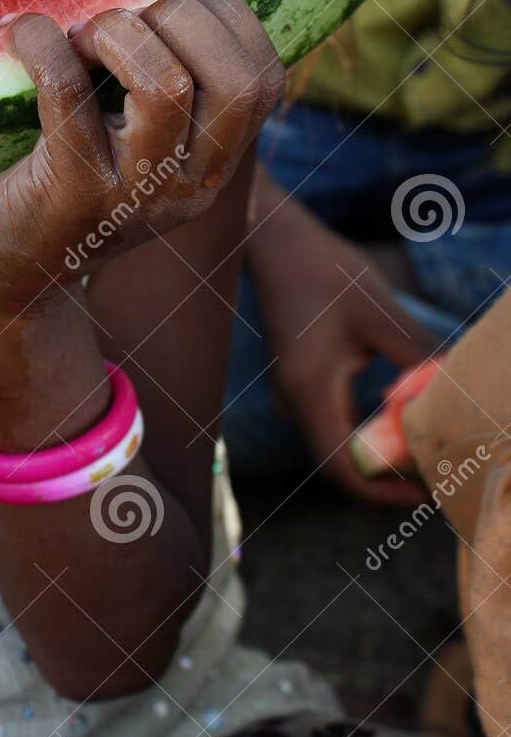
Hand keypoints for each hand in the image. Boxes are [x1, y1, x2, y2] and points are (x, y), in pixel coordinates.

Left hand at [0, 0, 283, 313]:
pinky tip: (18, 33)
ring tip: (79, 36)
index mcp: (213, 166)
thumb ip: (168, 86)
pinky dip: (41, 42)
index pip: (265, 81)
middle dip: (182, 19)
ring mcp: (135, 195)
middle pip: (235, 83)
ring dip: (118, 32)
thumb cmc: (66, 182)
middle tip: (125, 19)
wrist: (9, 274)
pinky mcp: (72, 193)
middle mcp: (188, 186)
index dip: (230, 17)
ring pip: (167, 85)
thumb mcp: (136, 144)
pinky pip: (67, 90)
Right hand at [252, 189, 438, 505]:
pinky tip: (404, 418)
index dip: (384, 493)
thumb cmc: (325, 271)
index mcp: (310, 391)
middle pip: (342, 465)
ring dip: (382, 457)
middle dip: (391, 479)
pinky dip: (371, 434)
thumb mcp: (379, 312)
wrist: (278, 243)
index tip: (427, 492)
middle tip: (439, 474)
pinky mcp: (303, 383)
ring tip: (428, 449)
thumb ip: (418, 356)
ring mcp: (296, 394)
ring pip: (339, 446)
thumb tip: (458, 394)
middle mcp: (296, 402)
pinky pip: (336, 424)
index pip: (342, 468)